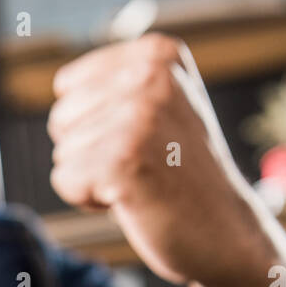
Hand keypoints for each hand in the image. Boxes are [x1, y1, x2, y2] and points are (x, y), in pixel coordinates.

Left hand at [48, 34, 264, 286]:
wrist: (224, 231)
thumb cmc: (182, 173)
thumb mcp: (161, 106)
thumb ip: (118, 83)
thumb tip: (63, 82)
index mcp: (158, 54)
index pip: (69, 87)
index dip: (93, 124)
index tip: (142, 140)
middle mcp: (150, 76)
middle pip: (61, 118)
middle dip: (89, 151)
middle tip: (144, 165)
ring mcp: (138, 116)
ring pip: (62, 152)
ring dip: (94, 178)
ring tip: (144, 180)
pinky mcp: (123, 160)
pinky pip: (65, 181)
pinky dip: (90, 200)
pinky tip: (134, 199)